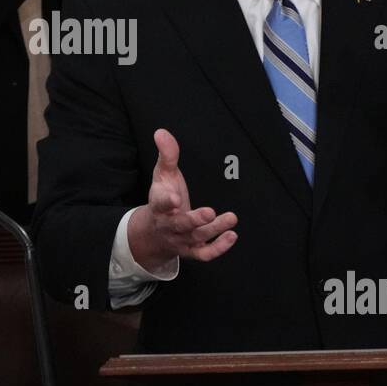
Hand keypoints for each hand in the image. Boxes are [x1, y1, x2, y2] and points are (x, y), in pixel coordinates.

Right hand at [127, 129, 237, 271]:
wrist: (154, 233)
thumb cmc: (162, 198)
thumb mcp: (162, 175)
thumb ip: (166, 155)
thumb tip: (161, 132)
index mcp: (159, 205)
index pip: (159, 203)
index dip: (166, 201)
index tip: (174, 197)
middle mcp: (169, 225)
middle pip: (180, 224)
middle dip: (193, 220)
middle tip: (209, 212)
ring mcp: (181, 239)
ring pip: (196, 237)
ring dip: (213, 229)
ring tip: (231, 218)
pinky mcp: (192, 250)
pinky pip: (204, 253)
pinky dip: (218, 248)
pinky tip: (232, 236)